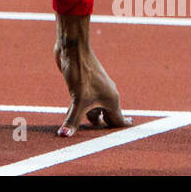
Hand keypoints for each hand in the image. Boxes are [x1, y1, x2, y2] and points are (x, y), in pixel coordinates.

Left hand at [53, 15, 130, 135]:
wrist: (73, 49)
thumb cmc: (81, 72)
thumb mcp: (77, 99)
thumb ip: (73, 119)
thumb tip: (64, 136)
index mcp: (111, 100)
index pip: (118, 121)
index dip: (120, 132)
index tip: (126, 140)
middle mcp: (106, 95)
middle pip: (106, 118)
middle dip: (101, 128)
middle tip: (98, 142)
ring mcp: (95, 89)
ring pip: (93, 110)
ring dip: (87, 119)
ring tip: (80, 132)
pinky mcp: (83, 85)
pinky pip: (83, 102)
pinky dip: (78, 110)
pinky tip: (69, 115)